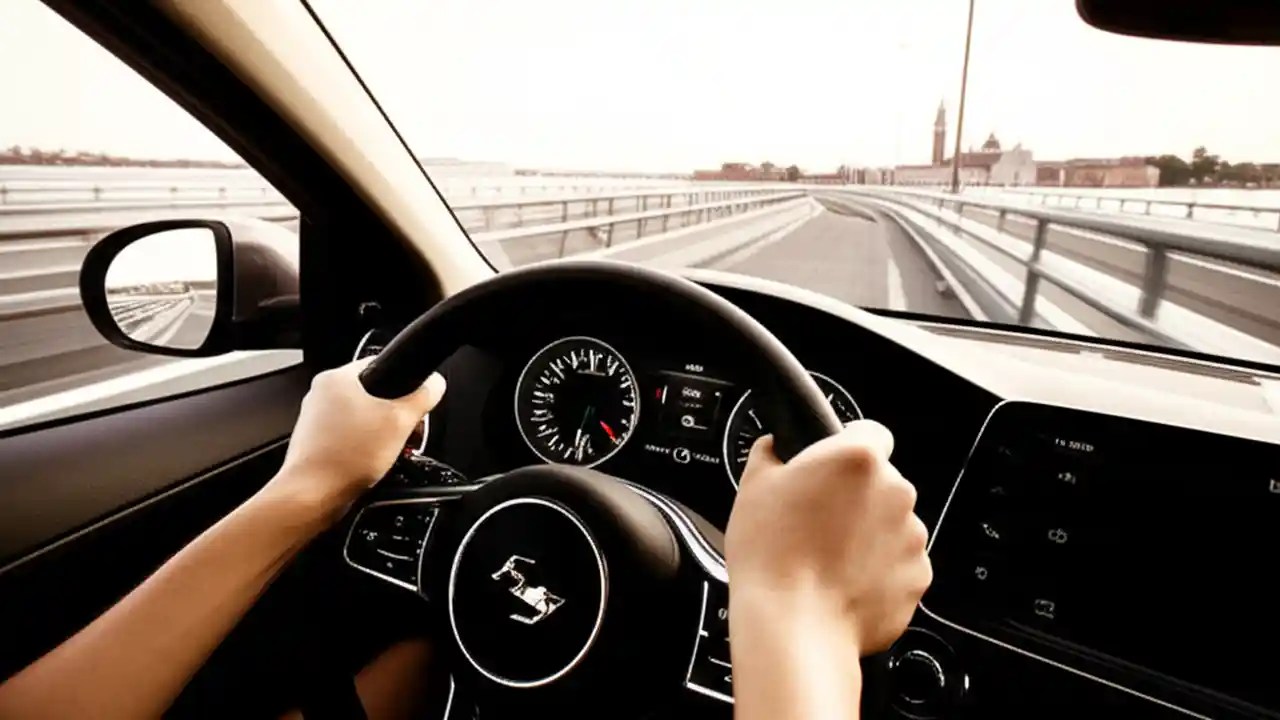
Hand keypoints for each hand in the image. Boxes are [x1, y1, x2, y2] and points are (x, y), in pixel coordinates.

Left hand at [263, 357, 446, 521]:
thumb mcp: (400, 422)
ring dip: (382, 432)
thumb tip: (435, 384)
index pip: (381, 364)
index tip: (414, 403)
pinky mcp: (316, 442)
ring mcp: (316, 419)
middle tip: (406, 432)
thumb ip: (423, 397)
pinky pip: (349, 436)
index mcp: (336, 378)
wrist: (313, 496)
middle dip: (395, 414)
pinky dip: (364, 446)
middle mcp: (321, 394)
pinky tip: (372, 461)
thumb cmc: (345, 458)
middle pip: (373, 394)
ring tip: (390, 450)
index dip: (406, 383)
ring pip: (362, 417)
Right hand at [725, 420, 930, 654]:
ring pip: (892, 524)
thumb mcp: (753, 487)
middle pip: (881, 482)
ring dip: (868, 534)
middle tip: (817, 519)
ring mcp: (912, 536)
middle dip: (855, 497)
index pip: (870, 431)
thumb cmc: (772, 557)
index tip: (832, 465)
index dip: (848, 445)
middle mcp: (895, 491)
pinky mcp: (918, 577)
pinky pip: (900, 564)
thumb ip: (771, 454)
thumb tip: (774, 448)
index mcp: (857, 458)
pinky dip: (879, 571)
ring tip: (828, 558)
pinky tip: (844, 581)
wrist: (793, 626)